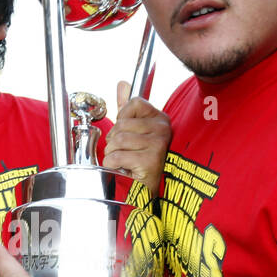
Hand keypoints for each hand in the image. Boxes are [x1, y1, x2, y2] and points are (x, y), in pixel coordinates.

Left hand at [101, 80, 170, 198]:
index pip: (134, 102)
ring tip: (124, 162)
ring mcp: (158, 144)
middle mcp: (163, 129)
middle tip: (124, 153)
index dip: (122, 118)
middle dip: (114, 140)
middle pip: (122, 123)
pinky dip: (113, 165)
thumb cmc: (139, 162)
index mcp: (160, 119)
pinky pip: (116, 156)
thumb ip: (128, 108)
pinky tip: (124, 170)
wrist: (145, 193)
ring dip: (113, 154)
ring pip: (118, 139)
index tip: (126, 133)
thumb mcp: (134, 131)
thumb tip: (122, 83)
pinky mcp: (150, 161)